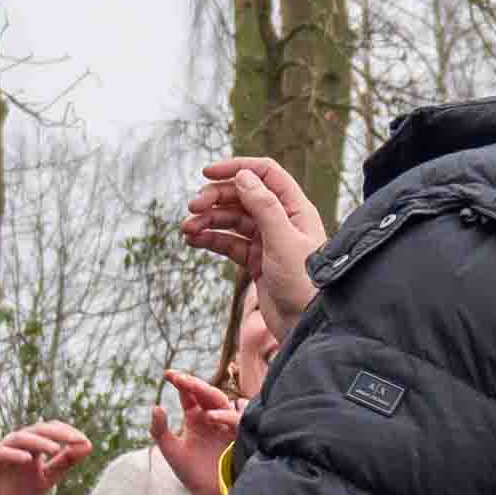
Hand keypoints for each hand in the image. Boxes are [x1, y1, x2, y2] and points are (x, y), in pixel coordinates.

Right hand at [0, 420, 91, 494]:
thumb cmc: (20, 494)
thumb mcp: (48, 478)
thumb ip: (65, 462)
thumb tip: (88, 445)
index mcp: (30, 445)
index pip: (49, 429)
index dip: (67, 432)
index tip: (85, 441)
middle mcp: (15, 444)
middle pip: (36, 429)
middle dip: (57, 433)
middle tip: (75, 439)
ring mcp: (0, 451)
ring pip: (19, 438)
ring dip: (37, 442)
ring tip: (55, 449)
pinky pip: (0, 454)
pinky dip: (13, 454)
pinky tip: (27, 459)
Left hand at [153, 371, 239, 494]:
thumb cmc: (192, 474)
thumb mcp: (171, 451)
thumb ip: (160, 430)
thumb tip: (156, 407)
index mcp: (196, 417)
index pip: (189, 394)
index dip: (180, 383)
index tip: (168, 375)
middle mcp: (212, 418)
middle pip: (205, 393)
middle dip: (192, 383)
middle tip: (179, 377)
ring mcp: (226, 425)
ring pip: (220, 401)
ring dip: (207, 393)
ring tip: (190, 387)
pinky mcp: (238, 436)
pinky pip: (235, 420)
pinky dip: (224, 416)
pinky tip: (209, 416)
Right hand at [183, 156, 329, 328]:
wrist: (308, 326)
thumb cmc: (305, 284)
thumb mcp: (283, 241)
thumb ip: (264, 207)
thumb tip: (243, 176)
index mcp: (295, 208)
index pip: (264, 174)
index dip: (236, 168)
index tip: (207, 173)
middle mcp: (281, 220)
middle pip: (243, 196)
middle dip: (215, 198)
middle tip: (192, 208)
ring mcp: (268, 240)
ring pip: (232, 220)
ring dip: (208, 221)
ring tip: (187, 229)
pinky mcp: (257, 261)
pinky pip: (230, 243)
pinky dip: (211, 239)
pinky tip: (194, 240)